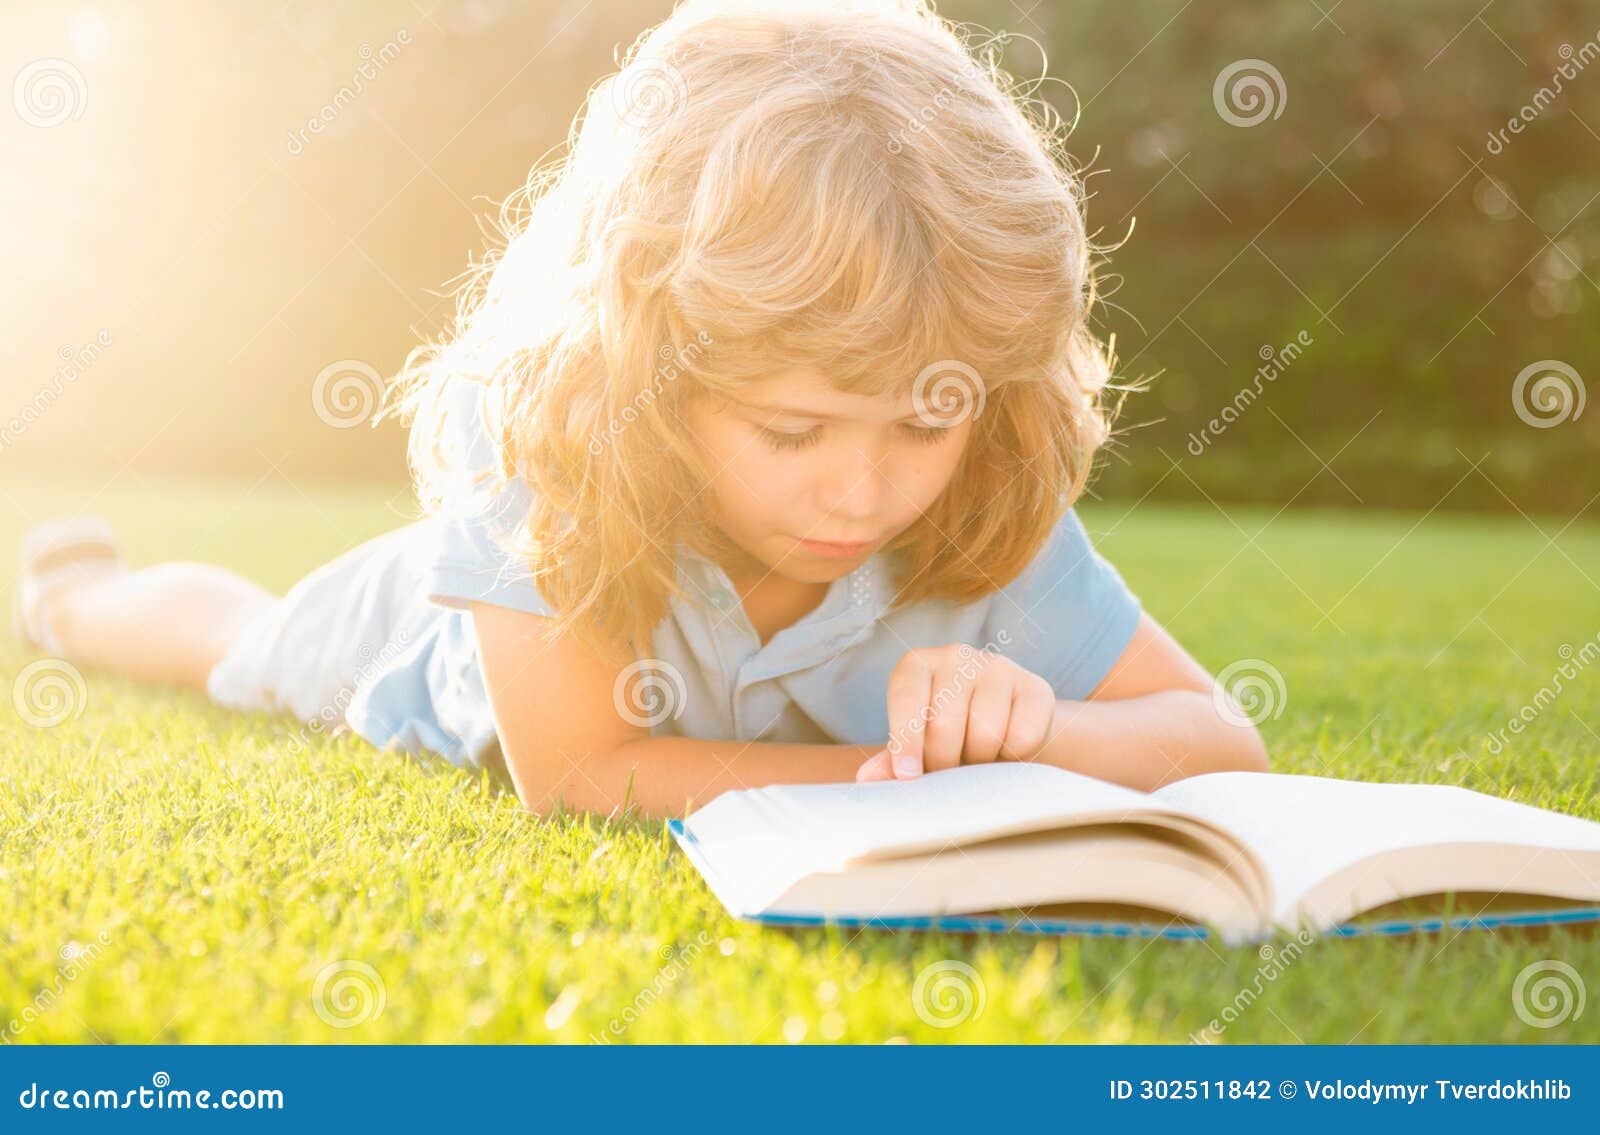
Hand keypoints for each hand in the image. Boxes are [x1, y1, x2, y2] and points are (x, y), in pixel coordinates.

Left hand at [855, 643, 1058, 781]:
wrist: (1009, 727)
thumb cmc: (950, 735)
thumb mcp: (917, 743)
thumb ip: (893, 759)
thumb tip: (866, 778)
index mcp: (916, 665)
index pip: (906, 700)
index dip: (905, 741)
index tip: (909, 776)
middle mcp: (955, 656)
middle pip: (945, 725)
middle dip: (944, 762)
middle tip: (948, 772)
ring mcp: (997, 667)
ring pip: (985, 733)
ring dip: (979, 761)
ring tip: (976, 760)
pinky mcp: (1035, 687)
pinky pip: (1021, 737)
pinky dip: (1012, 757)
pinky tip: (1006, 752)